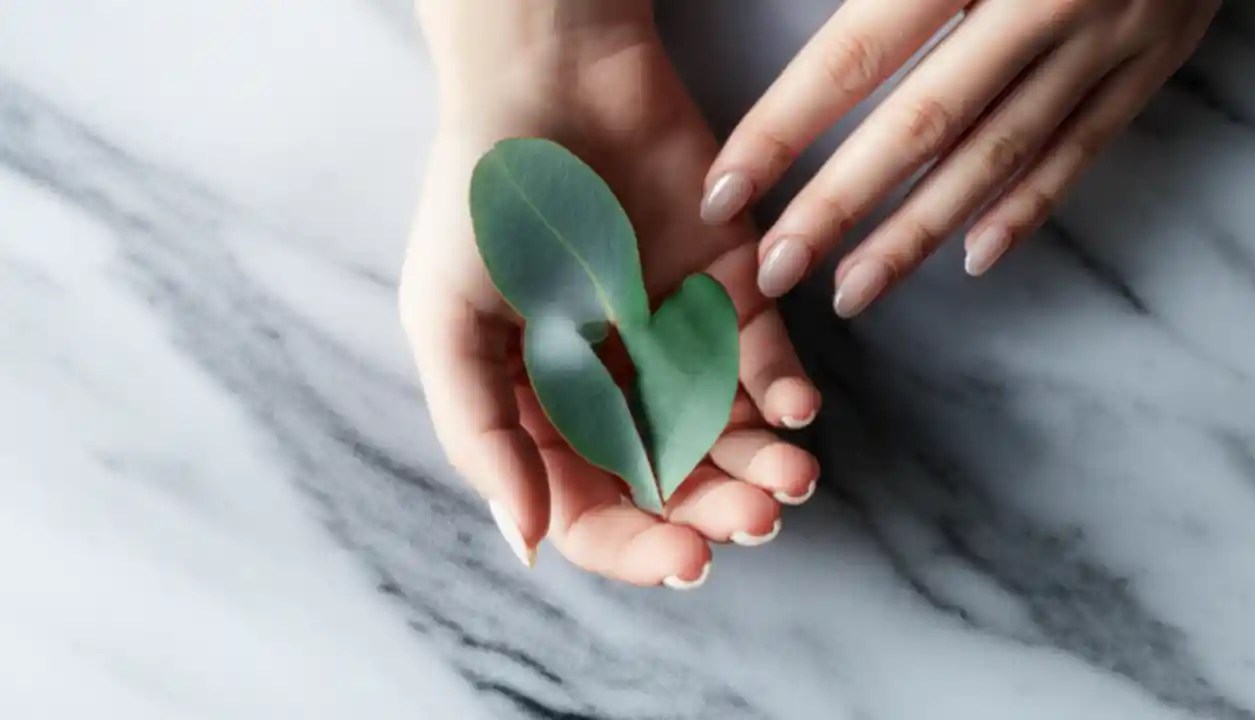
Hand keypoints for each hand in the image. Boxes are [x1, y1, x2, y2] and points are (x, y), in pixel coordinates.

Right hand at [402, 3, 820, 586]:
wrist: (549, 80)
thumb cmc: (483, 199)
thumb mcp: (448, 319)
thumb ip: (482, 431)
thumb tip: (528, 542)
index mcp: (540, 409)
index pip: (593, 510)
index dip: (639, 548)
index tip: (684, 559)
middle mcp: (611, 389)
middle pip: (673, 486)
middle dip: (717, 515)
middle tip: (754, 519)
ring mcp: (673, 343)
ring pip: (730, 438)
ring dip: (765, 470)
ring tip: (791, 477)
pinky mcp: (729, 292)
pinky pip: (766, 360)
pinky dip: (788, 393)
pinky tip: (796, 410)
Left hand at [699, 0, 1219, 315]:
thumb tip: (815, 45)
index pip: (854, 55)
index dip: (781, 128)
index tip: (725, 189)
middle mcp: (1040, 4)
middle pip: (922, 125)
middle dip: (838, 206)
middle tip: (775, 269)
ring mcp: (1106, 40)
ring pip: (996, 156)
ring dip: (918, 232)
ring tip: (852, 292)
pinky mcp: (1149, 65)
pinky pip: (1081, 151)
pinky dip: (1025, 210)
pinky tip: (971, 258)